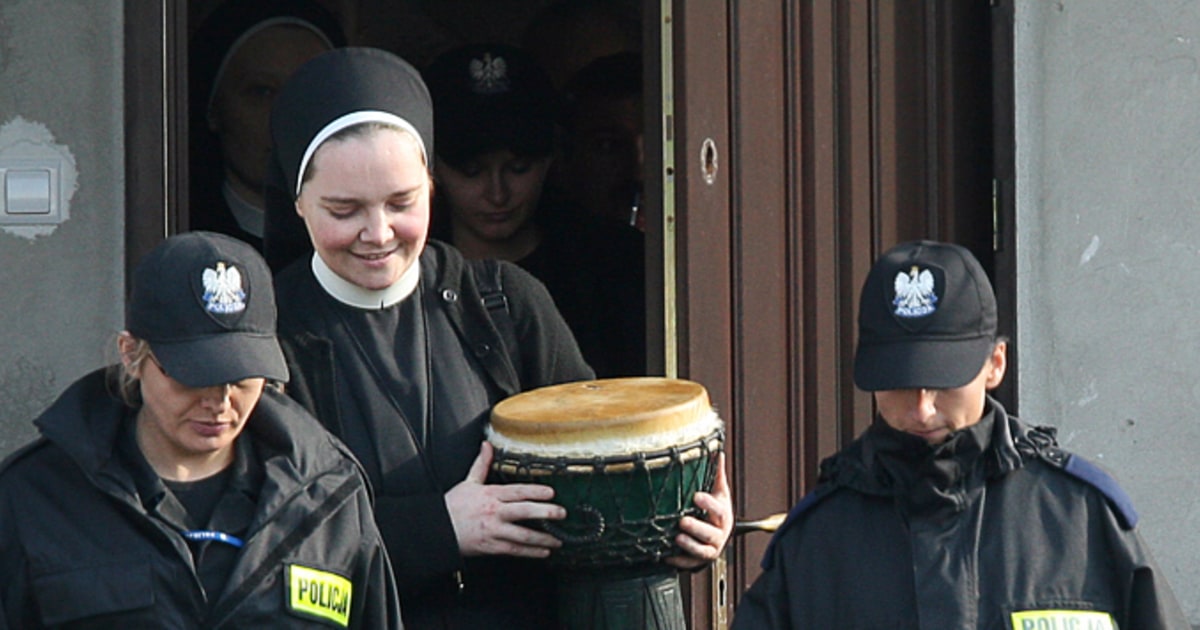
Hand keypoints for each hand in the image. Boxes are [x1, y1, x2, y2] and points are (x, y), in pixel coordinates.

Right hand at [445, 441, 565, 557]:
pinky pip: (515, 550)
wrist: (438, 529)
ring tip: (558, 539)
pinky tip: (543, 552)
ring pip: (522, 535)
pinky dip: (531, 552)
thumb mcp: (468, 482)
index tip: (551, 493)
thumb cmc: (453, 506)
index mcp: (490, 495)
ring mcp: (494, 531)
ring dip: (543, 538)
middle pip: (524, 511)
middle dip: (546, 512)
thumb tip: (487, 445)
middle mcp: (494, 512)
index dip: (536, 491)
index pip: (517, 491)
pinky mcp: (491, 546)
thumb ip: (481, 464)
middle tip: (562, 513)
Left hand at [666, 452, 732, 569]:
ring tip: (676, 538)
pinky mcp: (699, 560)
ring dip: (690, 546)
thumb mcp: (720, 494)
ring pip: (703, 551)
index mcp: (723, 516)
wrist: (719, 536)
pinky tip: (666, 556)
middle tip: (683, 522)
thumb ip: (717, 475)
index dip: (708, 503)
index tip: (696, 496)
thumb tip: (717, 451)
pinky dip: (679, 561)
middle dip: (697, 528)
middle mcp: (719, 534)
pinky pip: (689, 563)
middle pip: (711, 533)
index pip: (719, 510)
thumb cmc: (716, 512)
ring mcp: (710, 548)